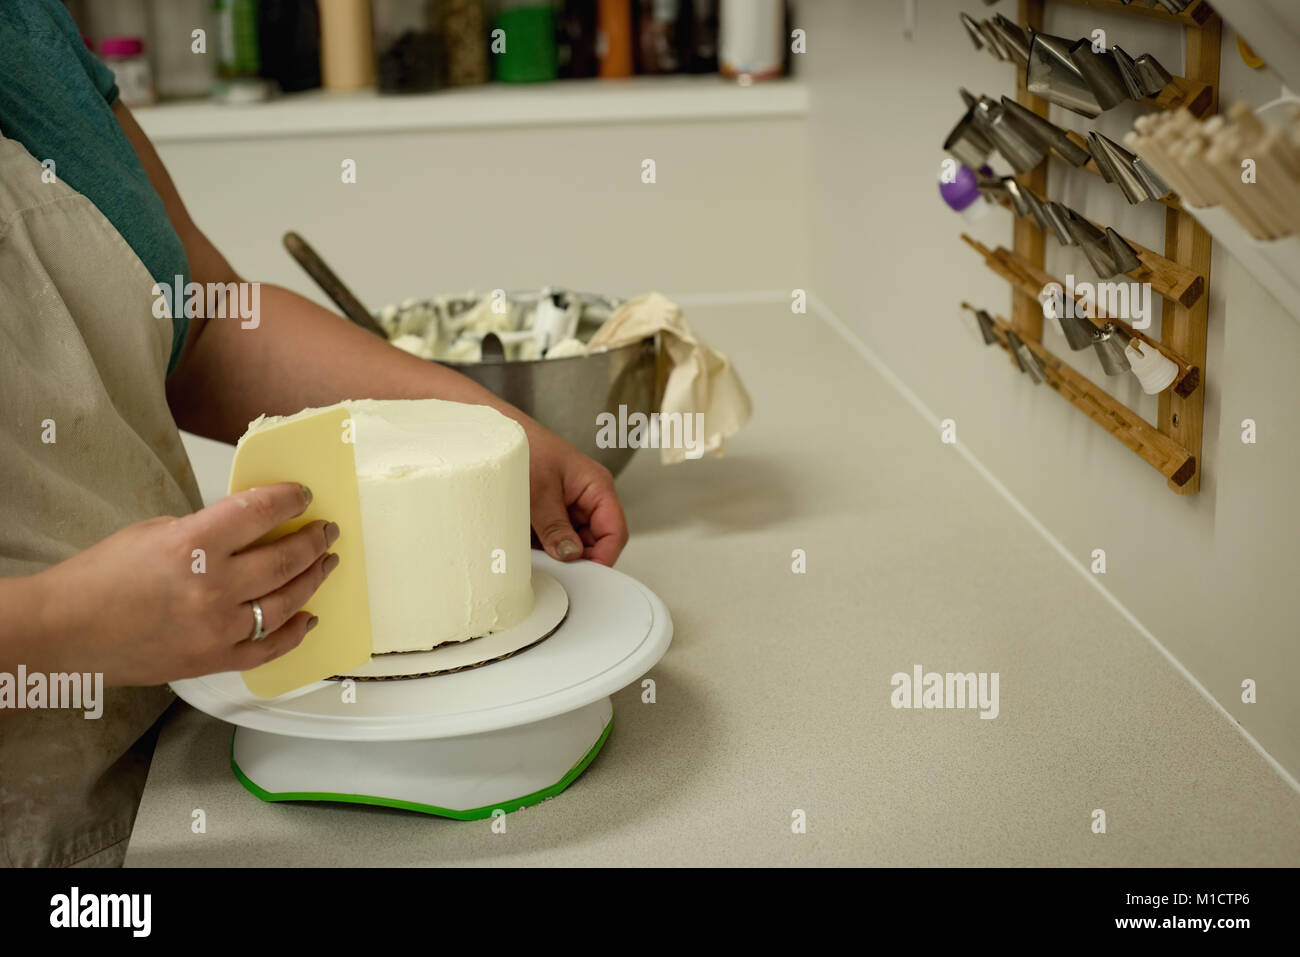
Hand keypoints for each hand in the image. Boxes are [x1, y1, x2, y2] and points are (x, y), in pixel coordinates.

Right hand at [34, 483, 337, 686]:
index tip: (303, 496)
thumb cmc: (100, 577)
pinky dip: (295, 633)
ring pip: (286, 602)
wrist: (64, 631)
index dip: (290, 500)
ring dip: (313, 580)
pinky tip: (310, 618)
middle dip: (314, 540)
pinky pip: (268, 648)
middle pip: (286, 559)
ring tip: (326, 564)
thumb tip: (251, 528)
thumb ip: (208, 529)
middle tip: (327, 531)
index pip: (261, 511)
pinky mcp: (214, 659)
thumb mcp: (156, 530)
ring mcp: (217, 628)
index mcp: (194, 544)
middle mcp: (213, 586)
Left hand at [525, 427, 627, 566]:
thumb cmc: (525, 446)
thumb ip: (555, 526)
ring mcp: (569, 507)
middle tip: (554, 569)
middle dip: (577, 558)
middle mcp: (588, 499)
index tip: (585, 575)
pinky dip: (543, 547)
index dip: (604, 556)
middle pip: (595, 542)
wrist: (495, 433)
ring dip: (556, 553)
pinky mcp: (551, 513)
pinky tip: (526, 545)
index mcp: (597, 487)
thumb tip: (570, 556)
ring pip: (574, 544)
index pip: (614, 531)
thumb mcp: (539, 492)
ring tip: (534, 551)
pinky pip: (554, 538)